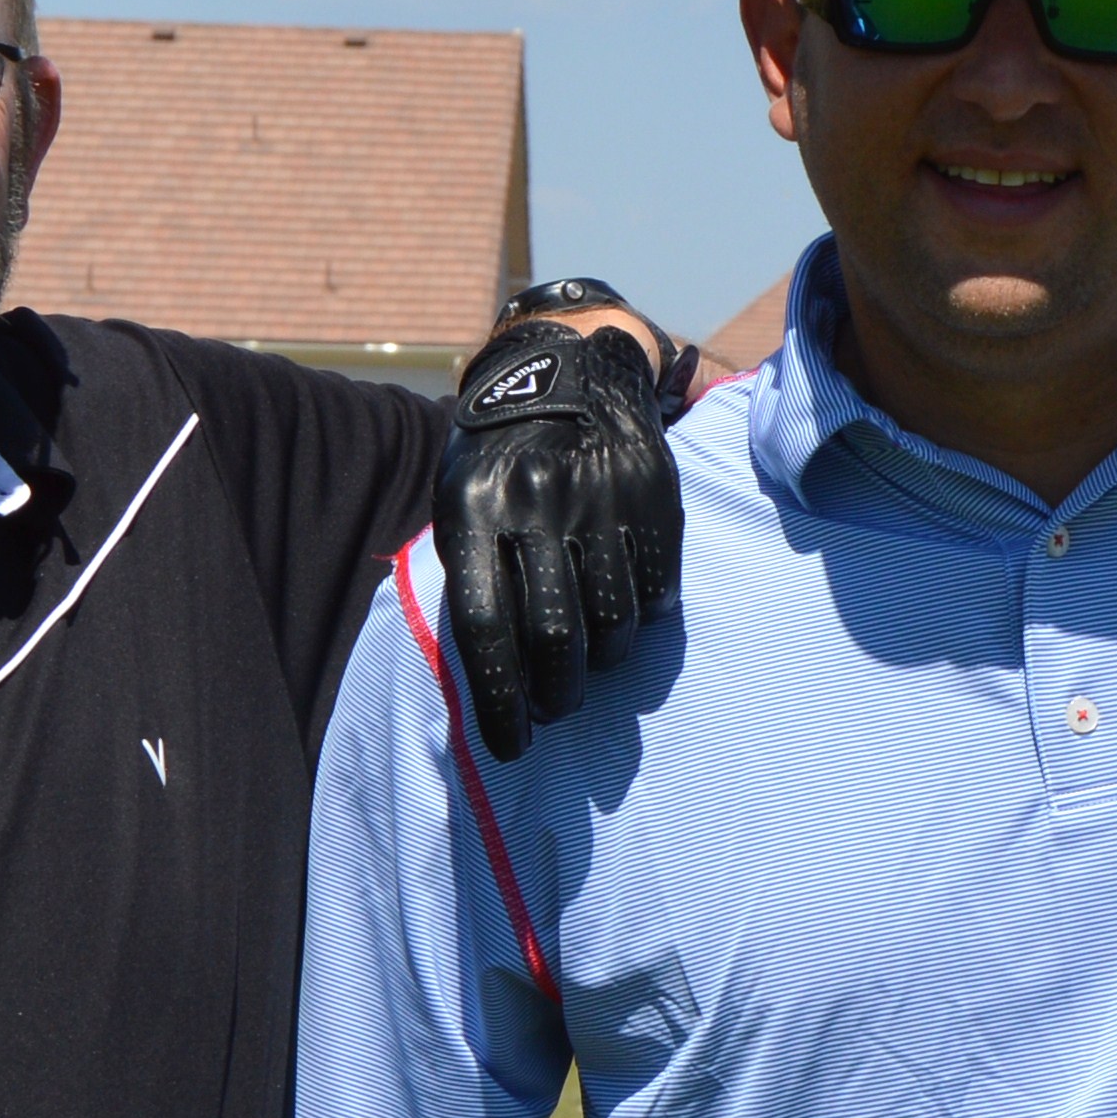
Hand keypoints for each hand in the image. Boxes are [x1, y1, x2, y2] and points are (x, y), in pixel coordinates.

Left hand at [436, 316, 686, 759]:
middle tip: (553, 710)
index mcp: (474, 508)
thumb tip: (492, 681)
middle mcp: (537, 501)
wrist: (572, 371)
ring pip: (612, 625)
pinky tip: (622, 615)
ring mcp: (601, 497)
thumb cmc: (501, 459)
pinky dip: (641, 620)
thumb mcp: (461, 502)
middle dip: (556, 695)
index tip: (511, 745)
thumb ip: (472, 577)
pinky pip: (655, 593)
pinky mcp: (654, 496)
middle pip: (555, 637)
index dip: (499, 700)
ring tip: (588, 663)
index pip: (484, 626)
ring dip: (601, 663)